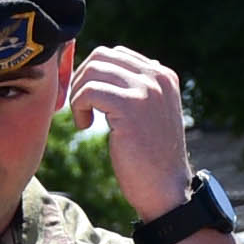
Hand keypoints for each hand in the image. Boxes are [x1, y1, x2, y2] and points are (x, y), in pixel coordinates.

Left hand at [65, 45, 192, 223]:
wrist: (165, 189)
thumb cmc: (151, 158)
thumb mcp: (149, 114)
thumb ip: (135, 90)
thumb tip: (105, 69)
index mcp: (163, 75)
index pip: (116, 54)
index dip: (92, 74)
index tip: (87, 99)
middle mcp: (157, 77)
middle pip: (101, 56)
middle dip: (81, 80)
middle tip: (80, 107)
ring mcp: (145, 89)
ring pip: (92, 71)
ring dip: (78, 94)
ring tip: (84, 119)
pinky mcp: (130, 106)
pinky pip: (89, 91)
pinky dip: (78, 107)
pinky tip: (85, 126)